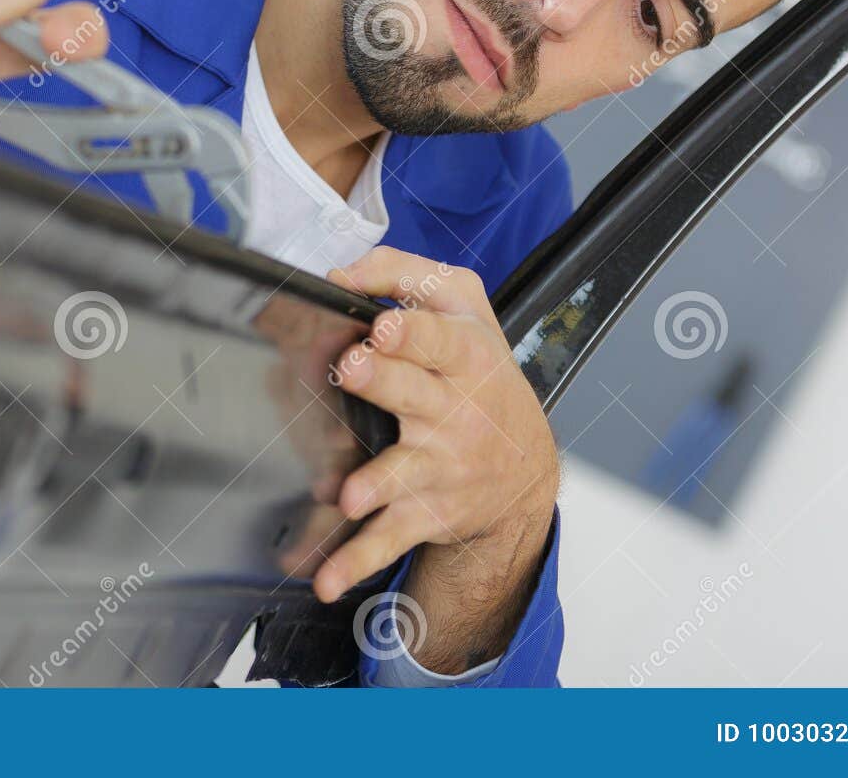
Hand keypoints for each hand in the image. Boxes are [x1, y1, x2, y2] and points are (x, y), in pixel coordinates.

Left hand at [317, 246, 558, 670]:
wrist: (525, 466)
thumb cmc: (478, 370)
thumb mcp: (460, 303)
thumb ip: (403, 272)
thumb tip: (341, 269)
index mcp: (463, 356)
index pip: (440, 339)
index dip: (412, 332)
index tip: (382, 328)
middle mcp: (453, 412)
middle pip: (415, 395)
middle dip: (384, 382)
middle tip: (353, 369)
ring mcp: (440, 464)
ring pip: (403, 473)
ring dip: (375, 482)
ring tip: (348, 494)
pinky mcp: (424, 510)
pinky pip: (387, 537)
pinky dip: (356, 560)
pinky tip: (323, 578)